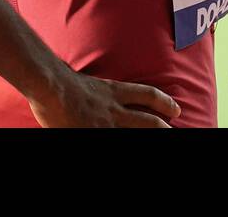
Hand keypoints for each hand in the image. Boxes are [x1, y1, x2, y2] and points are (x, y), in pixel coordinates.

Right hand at [27, 67, 180, 127]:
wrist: (52, 86)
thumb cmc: (64, 82)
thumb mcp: (92, 83)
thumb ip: (104, 94)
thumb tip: (109, 100)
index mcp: (115, 92)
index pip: (148, 95)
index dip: (165, 102)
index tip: (176, 109)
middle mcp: (115, 109)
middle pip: (148, 119)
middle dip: (163, 127)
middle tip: (173, 131)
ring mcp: (106, 124)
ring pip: (135, 131)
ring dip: (149, 136)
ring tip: (162, 139)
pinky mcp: (94, 133)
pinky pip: (112, 140)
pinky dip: (121, 142)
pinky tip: (126, 145)